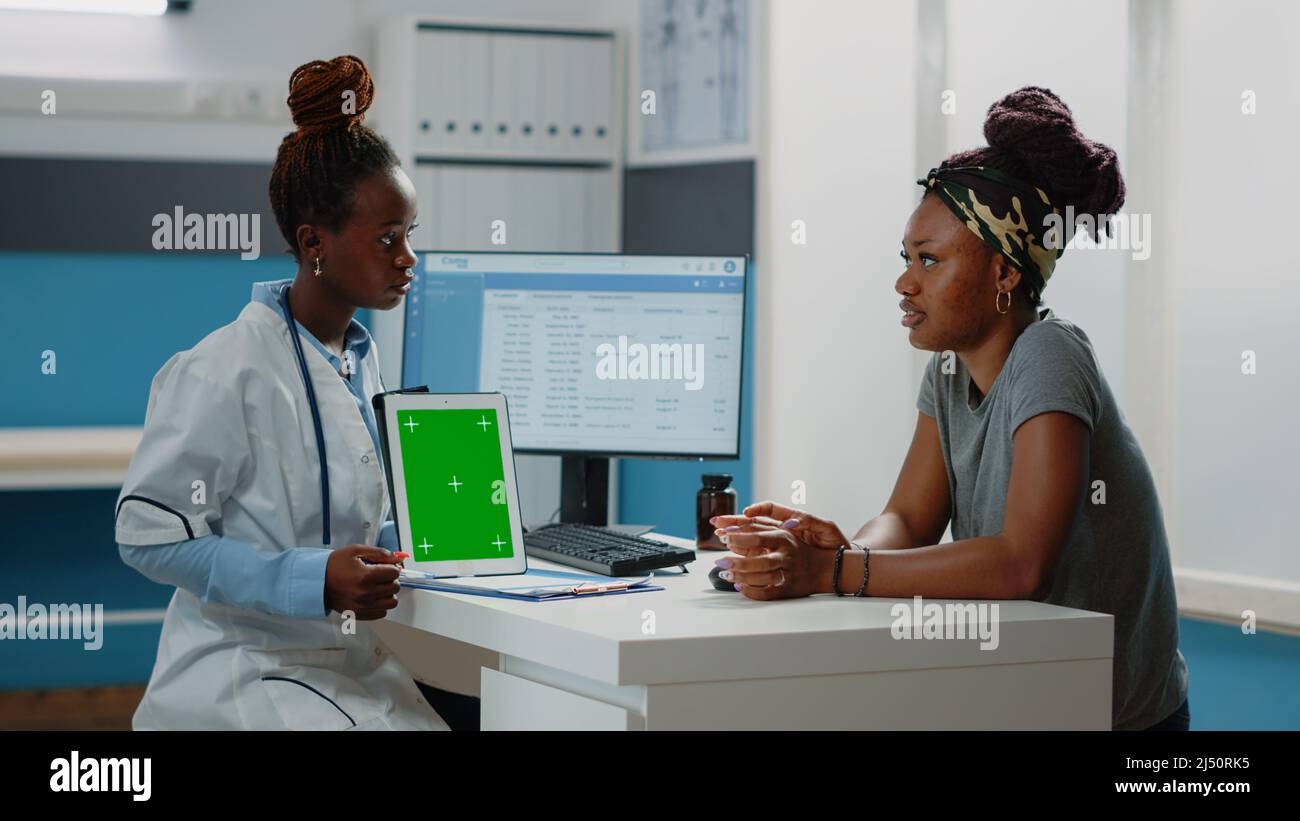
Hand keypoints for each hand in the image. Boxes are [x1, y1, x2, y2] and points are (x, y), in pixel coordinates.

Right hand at [324, 545, 402, 619]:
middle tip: (381, 576)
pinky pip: (382, 613)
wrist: (317, 582)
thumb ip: (379, 553)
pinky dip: (381, 605)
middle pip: (395, 587)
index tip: (386, 567)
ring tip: (378, 587)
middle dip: (391, 579)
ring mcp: (363, 606)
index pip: (395, 573)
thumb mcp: (355, 551)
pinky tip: (373, 597)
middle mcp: (366, 593)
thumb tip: (397, 557)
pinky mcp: (360, 614)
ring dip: (388, 593)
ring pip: (392, 602)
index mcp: (366, 576)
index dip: (392, 567)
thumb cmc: (334, 566)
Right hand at [712, 501, 848, 550]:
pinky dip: (744, 552)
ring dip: (734, 535)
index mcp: (792, 520)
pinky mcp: (777, 557)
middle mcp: (782, 531)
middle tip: (718, 521)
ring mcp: (778, 544)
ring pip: (752, 537)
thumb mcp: (826, 528)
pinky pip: (757, 553)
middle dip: (735, 521)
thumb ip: (809, 521)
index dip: (758, 509)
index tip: (747, 512)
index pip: (771, 509)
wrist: (842, 561)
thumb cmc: (835, 543)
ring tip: (718, 533)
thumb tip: (790, 521)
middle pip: (755, 522)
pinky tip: (731, 552)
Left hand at [715, 525, 834, 600]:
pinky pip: (768, 591)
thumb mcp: (785, 534)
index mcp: (784, 537)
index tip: (722, 535)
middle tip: (720, 560)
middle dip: (737, 560)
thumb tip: (734, 528)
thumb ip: (762, 530)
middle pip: (759, 558)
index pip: (757, 534)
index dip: (738, 535)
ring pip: (762, 575)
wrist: (828, 568)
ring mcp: (789, 571)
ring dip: (741, 575)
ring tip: (726, 573)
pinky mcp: (790, 588)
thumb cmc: (800, 549)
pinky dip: (752, 590)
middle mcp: (787, 554)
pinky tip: (740, 586)